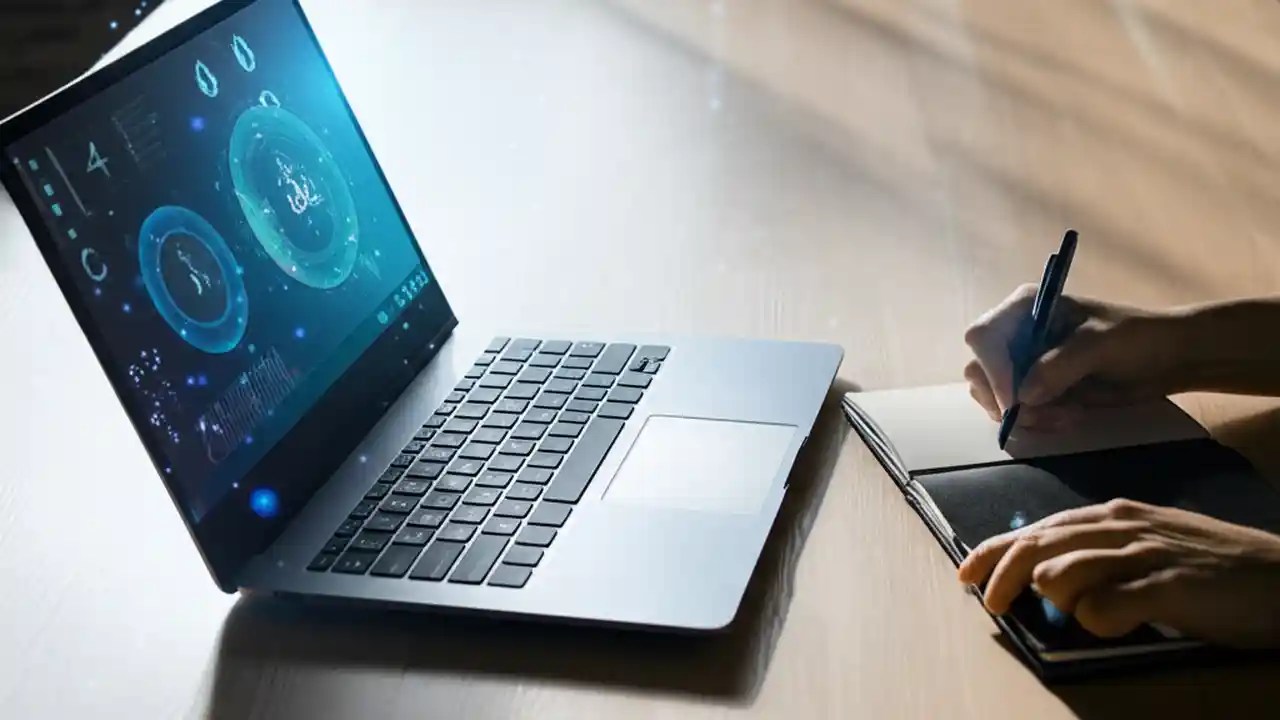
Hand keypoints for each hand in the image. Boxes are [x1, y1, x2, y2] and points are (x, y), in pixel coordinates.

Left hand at [957, 499, 1279, 646]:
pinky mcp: (1171, 585)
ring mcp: (1146, 554)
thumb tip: (1045, 578)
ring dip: (1049, 594)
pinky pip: (1112, 603)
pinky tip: (1107, 625)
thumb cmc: (1212, 568)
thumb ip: (1098, 557)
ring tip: (1055, 612)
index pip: (1036, 529)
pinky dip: (1097, 619)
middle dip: (1002, 573)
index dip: (993, 551)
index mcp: (1114, 516)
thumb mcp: (1146, 550)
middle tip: (989, 602)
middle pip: (1039, 544)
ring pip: (1065, 568)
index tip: (966, 573)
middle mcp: (1123, 527)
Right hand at [963, 285, 1188, 429]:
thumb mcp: (1100, 344)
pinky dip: (1038, 421)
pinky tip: (1069, 416)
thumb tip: (1022, 396)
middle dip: (1006, 399)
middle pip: (979, 370)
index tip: (1016, 402)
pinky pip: (1016, 412)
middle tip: (1042, 415)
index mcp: (1025, 308)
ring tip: (1065, 415)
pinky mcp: (1036, 389)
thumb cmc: (1138, 338)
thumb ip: (1059, 365)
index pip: (983, 338)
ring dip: (1025, 414)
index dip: (993, 371)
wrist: (1169, 359)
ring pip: (993, 396)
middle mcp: (1016, 334)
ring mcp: (1023, 363)